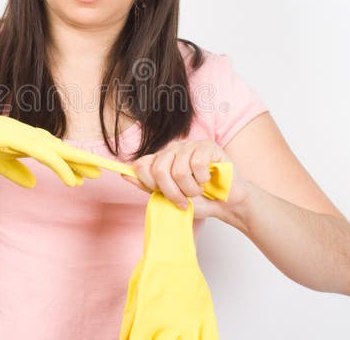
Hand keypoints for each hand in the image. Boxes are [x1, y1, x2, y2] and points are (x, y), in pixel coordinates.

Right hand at [0, 105, 105, 187]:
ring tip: (98, 174)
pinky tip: (72, 178)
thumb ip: (14, 171)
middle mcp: (29, 135)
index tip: (91, 174)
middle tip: (108, 172)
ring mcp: (24, 135)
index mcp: (25, 140)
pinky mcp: (16, 138)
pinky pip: (45, 155)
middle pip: (64, 150)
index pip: (56, 152)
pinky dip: (61, 166)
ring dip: (80, 163)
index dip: (74, 163)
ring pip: (60, 151)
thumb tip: (33, 183)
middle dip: (85, 161)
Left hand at [120, 139, 248, 218]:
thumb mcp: (169, 197)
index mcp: (161, 159)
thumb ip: (147, 185)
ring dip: (191, 189)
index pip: (141, 165)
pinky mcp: (208, 146)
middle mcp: (173, 150)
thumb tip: (123, 173)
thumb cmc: (200, 200)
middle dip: (172, 192)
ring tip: (198, 190)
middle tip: (184, 201)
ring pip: (179, 170)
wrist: (226, 204)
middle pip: (158, 169)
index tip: (164, 195)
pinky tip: (208, 179)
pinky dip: (203, 179)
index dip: (150, 184)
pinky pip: (197, 164)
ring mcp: (190, 146)